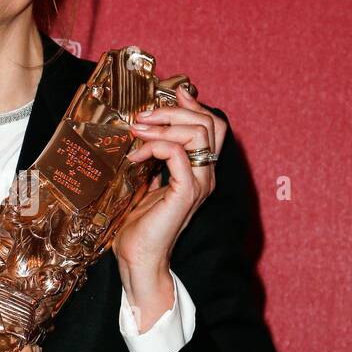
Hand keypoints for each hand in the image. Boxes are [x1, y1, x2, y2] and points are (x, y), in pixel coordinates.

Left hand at [112, 83, 227, 291]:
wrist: (138, 257)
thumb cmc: (139, 224)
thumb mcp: (147, 179)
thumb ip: (155, 156)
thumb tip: (148, 127)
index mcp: (199, 170)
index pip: (214, 126)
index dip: (194, 105)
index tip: (170, 93)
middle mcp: (205, 175)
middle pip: (209, 123)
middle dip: (173, 110)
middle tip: (142, 116)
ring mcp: (198, 184)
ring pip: (198, 133)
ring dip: (164, 124)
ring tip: (137, 132)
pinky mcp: (185, 193)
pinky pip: (178, 154)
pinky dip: (156, 146)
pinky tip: (137, 156)